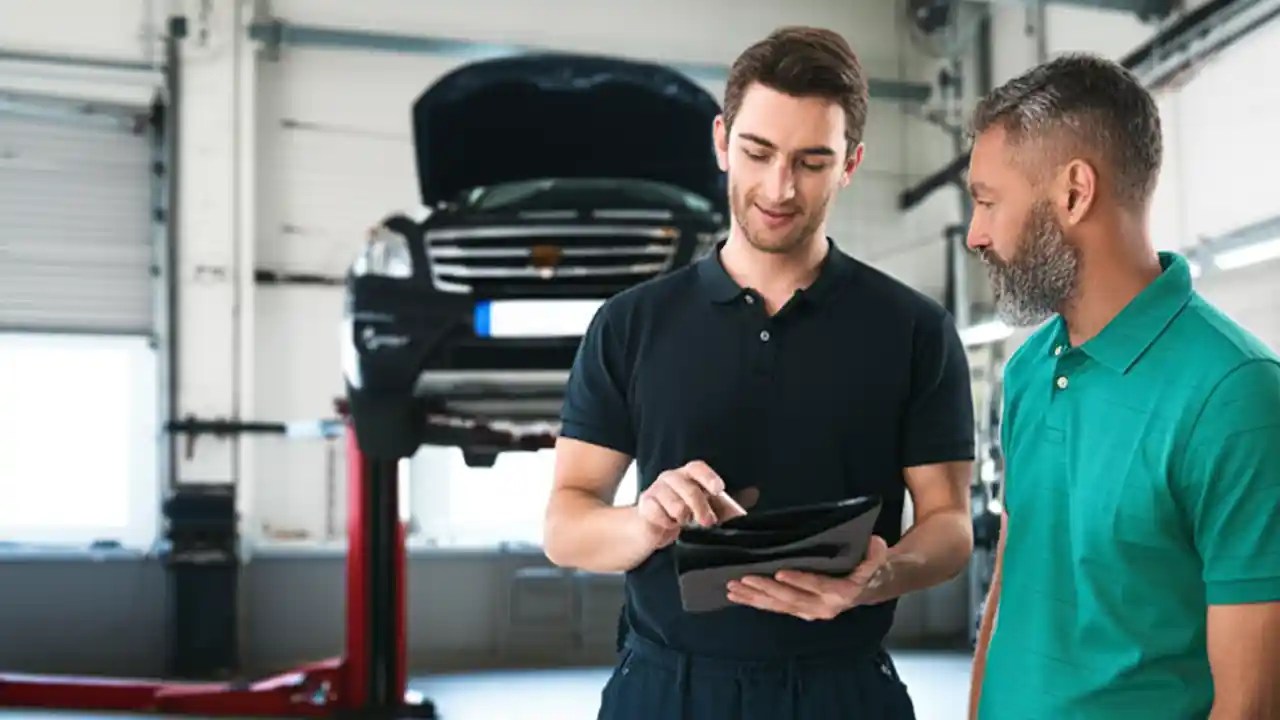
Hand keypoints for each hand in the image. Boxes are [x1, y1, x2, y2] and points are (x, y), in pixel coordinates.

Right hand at [633, 461, 751, 550]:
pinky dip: (667, 524)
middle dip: (701, 507)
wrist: (650, 529)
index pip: (697, 468)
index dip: (708, 477)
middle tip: (707, 522)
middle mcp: (671, 478)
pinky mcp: (644, 504)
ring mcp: (656, 490)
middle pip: (689, 488)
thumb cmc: (682, 516)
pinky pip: (659, 514)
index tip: (719, 489)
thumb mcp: (707, 509)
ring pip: (675, 504)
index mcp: (687, 475)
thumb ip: (728, 503)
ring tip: (683, 522)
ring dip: (683, 518)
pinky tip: (668, 525)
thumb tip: (754, 493)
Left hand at [726, 535, 891, 620]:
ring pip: (778, 606)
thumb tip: (875, 541)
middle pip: (790, 598)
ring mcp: (808, 611)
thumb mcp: (875, 558)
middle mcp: (822, 607)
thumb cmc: (866, 568)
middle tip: (744, 578)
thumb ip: (875, 553)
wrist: (868, 589)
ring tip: (732, 588)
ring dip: (754, 598)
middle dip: (765, 589)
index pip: (816, 585)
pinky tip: (737, 596)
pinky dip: (755, 602)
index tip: (779, 573)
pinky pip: (775, 608)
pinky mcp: (798, 611)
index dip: (799, 580)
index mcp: (840, 593)